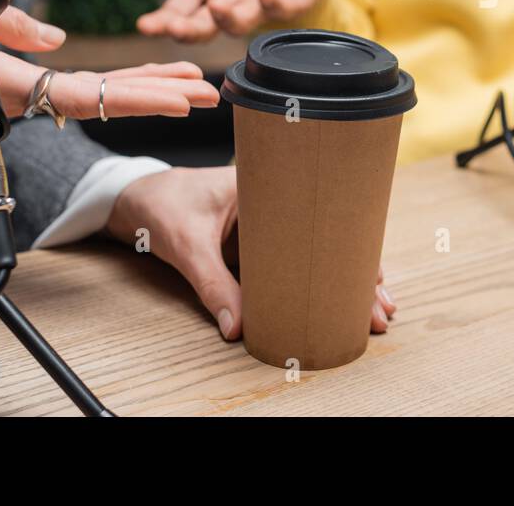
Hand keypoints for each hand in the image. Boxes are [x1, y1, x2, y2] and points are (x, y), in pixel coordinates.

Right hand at [0, 5, 218, 128]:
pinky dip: (124, 81)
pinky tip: (156, 78)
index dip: (139, 99)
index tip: (181, 101)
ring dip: (153, 87)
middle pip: (111, 98)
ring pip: (105, 93)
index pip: (90, 97)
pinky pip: (88, 85)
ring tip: (200, 84)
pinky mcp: (35, 84)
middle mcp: (32, 95)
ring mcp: (36, 92)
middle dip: (165, 95)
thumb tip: (59, 37)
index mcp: (15, 88)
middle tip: (212, 94)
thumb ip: (13, 28)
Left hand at [106, 165, 395, 340]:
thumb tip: (237, 328)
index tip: (375, 278)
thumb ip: (212, 285)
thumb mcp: (186, 244)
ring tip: (372, 309)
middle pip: (328, 240)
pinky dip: (312, 281)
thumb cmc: (160, 203)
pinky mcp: (255, 244)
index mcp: (268, 186)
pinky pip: (291, 263)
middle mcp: (276, 203)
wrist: (131, 195)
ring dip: (340, 281)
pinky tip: (333, 300)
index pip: (323, 218)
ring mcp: (268, 225)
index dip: (352, 251)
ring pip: (314, 253)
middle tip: (382, 308)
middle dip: (359, 277)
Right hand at [136, 0, 329, 40]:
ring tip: (217, 7)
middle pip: (202, 27)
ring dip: (227, 19)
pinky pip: (281, 7)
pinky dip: (274, 3)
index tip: (145, 26)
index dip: (161, 21)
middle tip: (174, 28)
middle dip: (188, 30)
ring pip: (238, 23)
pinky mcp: (289, 1)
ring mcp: (257, 6)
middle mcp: (227, 3)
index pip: (177, 10)